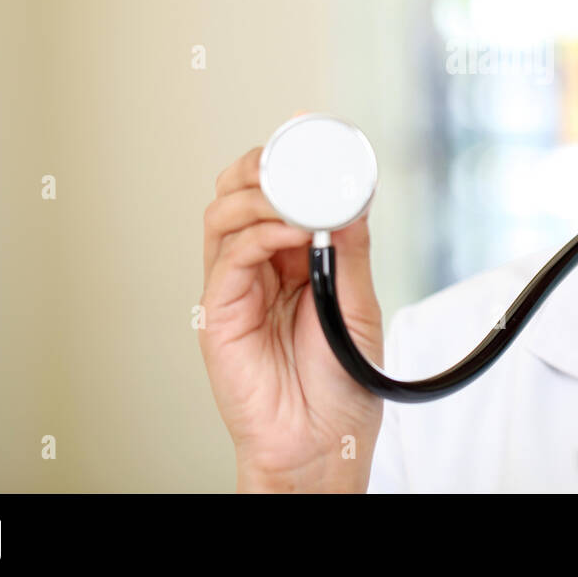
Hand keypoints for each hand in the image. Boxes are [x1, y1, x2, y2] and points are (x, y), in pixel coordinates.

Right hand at [198, 131, 383, 491]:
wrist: (323, 444)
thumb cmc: (340, 386)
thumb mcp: (359, 303)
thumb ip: (351, 248)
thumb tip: (353, 193)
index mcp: (293, 259)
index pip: (277, 192)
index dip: (289, 158)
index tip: (314, 132)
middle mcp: (258, 267)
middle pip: (239, 192)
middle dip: (263, 164)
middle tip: (296, 158)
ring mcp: (234, 288)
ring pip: (224, 214)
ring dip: (258, 194)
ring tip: (295, 196)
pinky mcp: (218, 313)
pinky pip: (228, 257)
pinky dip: (257, 234)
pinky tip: (289, 232)